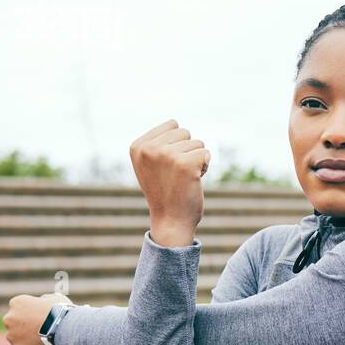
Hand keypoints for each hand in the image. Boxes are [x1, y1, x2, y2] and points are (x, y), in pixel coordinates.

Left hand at [3, 292, 72, 344]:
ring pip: (16, 337)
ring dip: (25, 338)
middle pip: (14, 322)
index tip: (39, 315)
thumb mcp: (54, 298)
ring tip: (42, 340)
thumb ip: (44, 299)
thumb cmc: (62, 311)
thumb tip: (43, 302)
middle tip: (39, 329)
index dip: (30, 311)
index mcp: (17, 303)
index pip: (19, 307)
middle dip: (24, 325)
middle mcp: (9, 318)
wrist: (65, 330)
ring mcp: (11, 335)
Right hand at [129, 119, 210, 245]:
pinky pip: (207, 154)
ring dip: (196, 160)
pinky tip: (194, 181)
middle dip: (187, 151)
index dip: (177, 143)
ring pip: (198, 143)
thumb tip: (175, 123)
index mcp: (137, 146)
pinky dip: (205, 167)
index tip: (167, 165)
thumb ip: (157, 143)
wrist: (170, 221)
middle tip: (177, 173)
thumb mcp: (150, 164)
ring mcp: (166, 155)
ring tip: (184, 178)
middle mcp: (149, 149)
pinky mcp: (185, 164)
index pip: (172, 124)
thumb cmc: (165, 192)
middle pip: (185, 132)